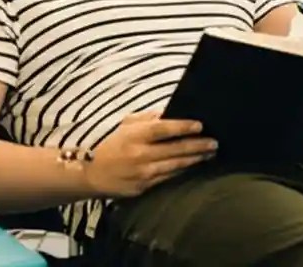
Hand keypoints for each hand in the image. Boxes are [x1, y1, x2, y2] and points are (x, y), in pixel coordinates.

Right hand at [83, 111, 217, 198]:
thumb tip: (171, 113)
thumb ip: (148, 119)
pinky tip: (194, 167)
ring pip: (176, 166)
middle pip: (175, 150)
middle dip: (198, 146)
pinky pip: (168, 179)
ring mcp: (142, 174)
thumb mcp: (124, 125)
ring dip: (195, 160)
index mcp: (134, 136)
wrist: (87, 173)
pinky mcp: (143, 188)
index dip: (183, 127)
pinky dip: (183, 172)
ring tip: (210, 154)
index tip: (200, 125)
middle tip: (215, 142)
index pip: (163, 129)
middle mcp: (139, 155)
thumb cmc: (109, 144)